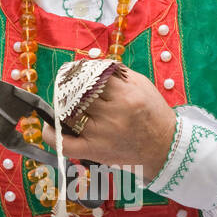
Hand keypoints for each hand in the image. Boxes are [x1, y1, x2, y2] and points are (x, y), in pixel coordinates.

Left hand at [41, 65, 177, 180]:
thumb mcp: (141, 85)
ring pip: (68, 114)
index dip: (80, 73)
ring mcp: (102, 134)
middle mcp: (113, 114)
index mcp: (126, 94)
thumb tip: (88, 64)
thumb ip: (115, 72)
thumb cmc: (152, 113)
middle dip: (69, 88)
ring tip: (64, 103)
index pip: (91, 76)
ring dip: (62, 107)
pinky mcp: (94, 152)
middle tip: (67, 87)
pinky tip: (51, 126)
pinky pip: (64, 143)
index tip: (75, 73)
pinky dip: (52, 134)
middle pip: (78, 94)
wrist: (165, 148)